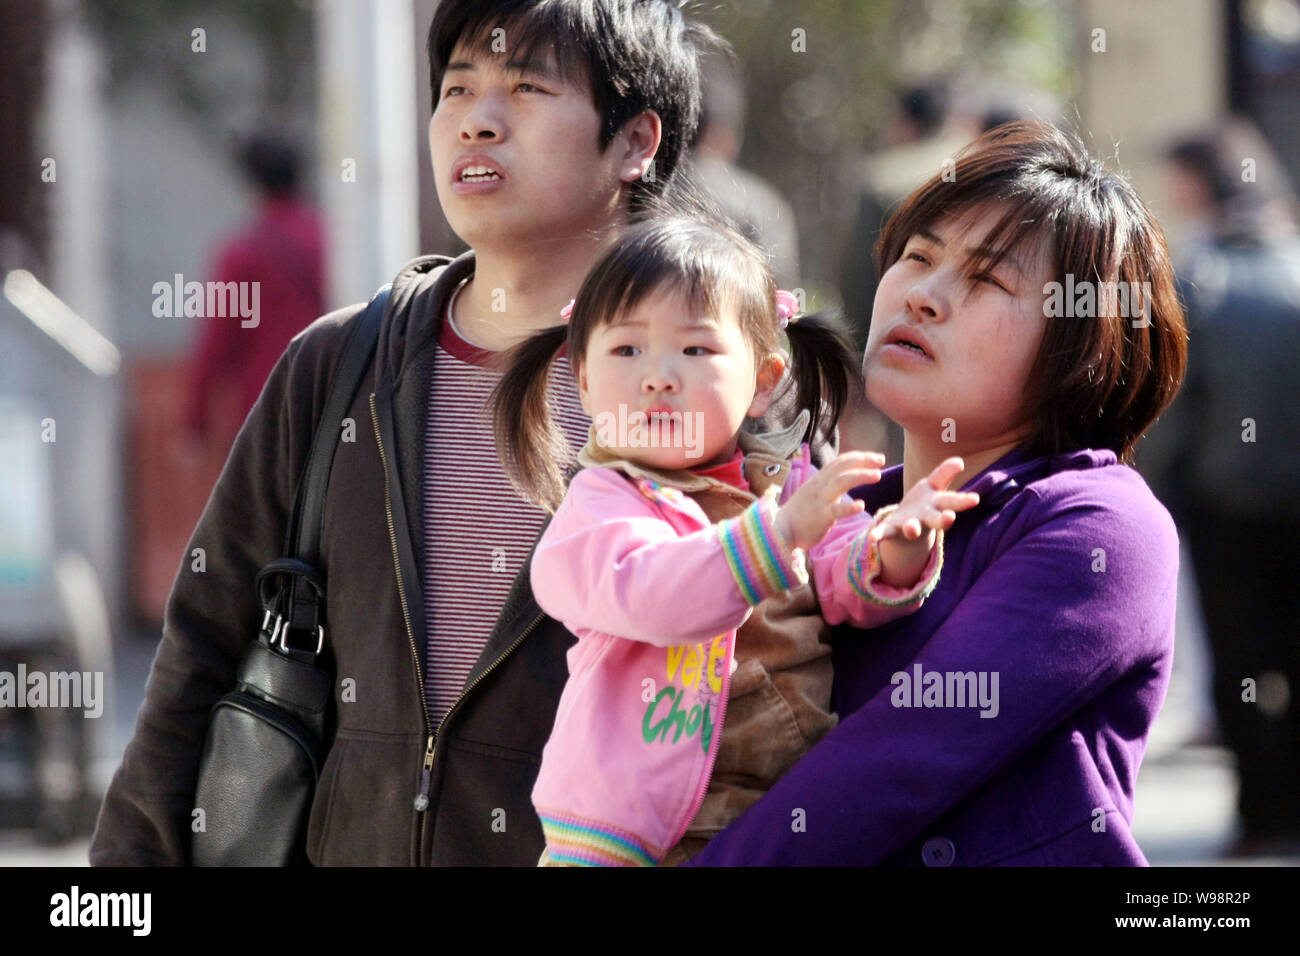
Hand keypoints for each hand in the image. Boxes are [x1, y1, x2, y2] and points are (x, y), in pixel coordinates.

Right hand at [774, 451, 885, 551]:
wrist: (780, 529)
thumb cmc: (800, 513)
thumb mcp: (815, 492)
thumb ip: (829, 484)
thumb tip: (846, 477)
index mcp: (819, 480)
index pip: (841, 462)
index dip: (859, 457)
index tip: (877, 458)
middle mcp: (820, 486)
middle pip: (843, 468)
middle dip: (863, 461)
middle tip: (882, 460)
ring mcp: (819, 501)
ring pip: (841, 482)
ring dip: (860, 476)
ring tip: (877, 475)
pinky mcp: (819, 517)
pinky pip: (835, 510)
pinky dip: (848, 507)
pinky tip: (861, 506)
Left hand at [868, 457, 979, 587]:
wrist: (907, 528)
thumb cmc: (926, 503)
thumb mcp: (935, 487)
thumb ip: (945, 474)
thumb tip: (960, 461)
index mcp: (937, 504)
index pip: (951, 500)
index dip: (963, 500)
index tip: (975, 499)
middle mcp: (926, 517)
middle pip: (937, 519)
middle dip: (943, 519)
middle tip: (949, 518)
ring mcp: (909, 525)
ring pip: (913, 528)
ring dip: (912, 528)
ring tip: (911, 529)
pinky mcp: (892, 530)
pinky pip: (885, 533)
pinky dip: (879, 535)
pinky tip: (871, 537)